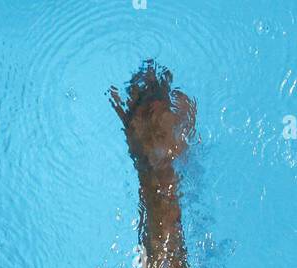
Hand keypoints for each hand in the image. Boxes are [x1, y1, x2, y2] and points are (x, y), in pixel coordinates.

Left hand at [110, 62, 195, 178]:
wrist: (156, 173)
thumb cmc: (173, 154)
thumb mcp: (184, 132)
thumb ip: (183, 111)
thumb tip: (178, 95)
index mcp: (160, 110)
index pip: (162, 90)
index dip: (164, 80)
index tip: (166, 72)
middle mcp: (146, 111)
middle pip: (148, 90)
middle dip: (149, 78)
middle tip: (149, 65)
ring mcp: (135, 119)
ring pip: (134, 97)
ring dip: (136, 84)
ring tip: (137, 74)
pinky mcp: (129, 128)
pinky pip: (121, 112)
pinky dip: (116, 101)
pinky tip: (112, 91)